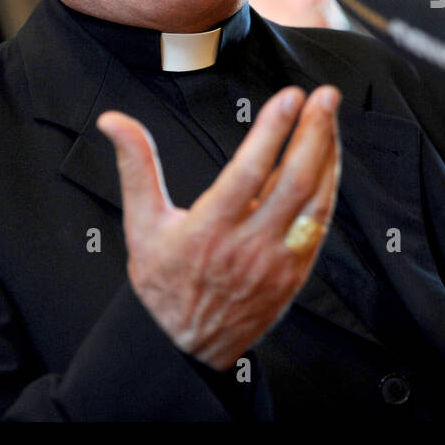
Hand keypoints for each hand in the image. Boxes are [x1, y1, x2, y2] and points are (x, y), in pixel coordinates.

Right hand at [96, 85, 340, 370]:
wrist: (184, 347)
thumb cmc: (163, 284)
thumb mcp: (141, 225)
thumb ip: (136, 166)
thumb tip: (115, 122)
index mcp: (209, 230)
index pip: (248, 171)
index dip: (272, 131)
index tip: (289, 97)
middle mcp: (248, 246)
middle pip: (293, 181)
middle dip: (314, 132)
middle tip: (324, 97)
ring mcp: (278, 261)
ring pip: (315, 200)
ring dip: (327, 154)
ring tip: (329, 116)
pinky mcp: (295, 273)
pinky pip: (320, 223)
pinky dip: (328, 186)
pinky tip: (328, 159)